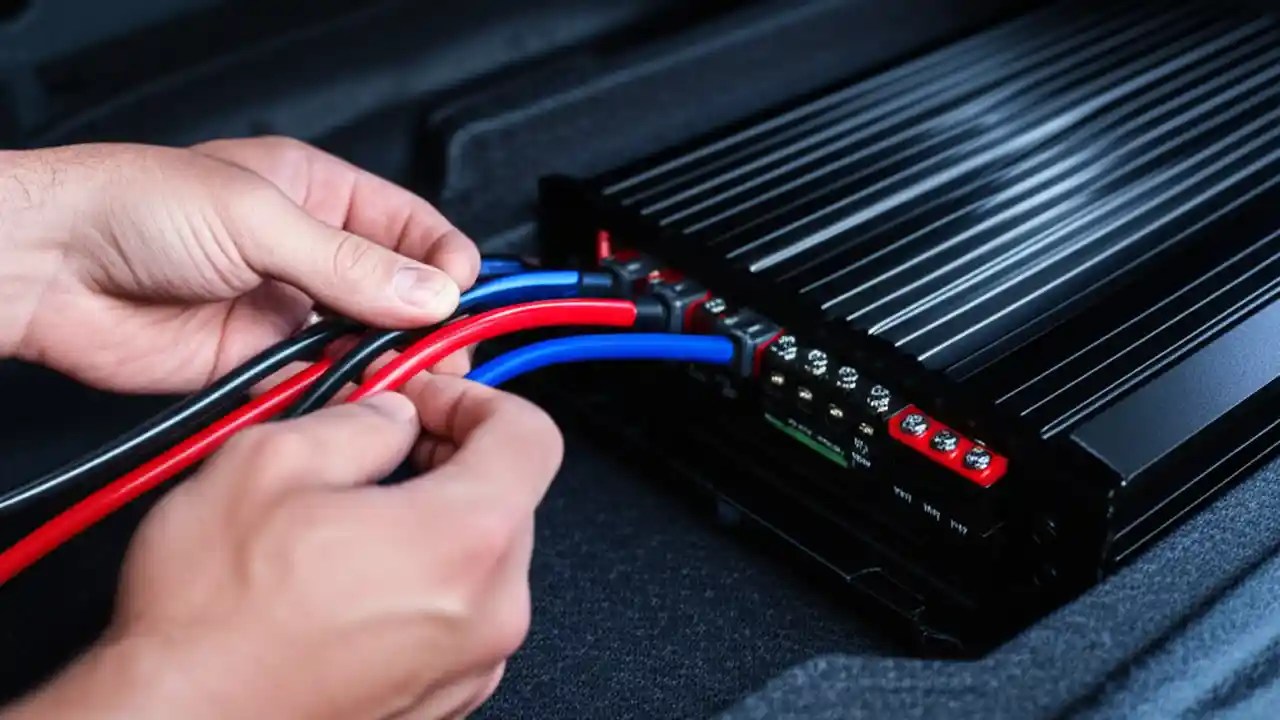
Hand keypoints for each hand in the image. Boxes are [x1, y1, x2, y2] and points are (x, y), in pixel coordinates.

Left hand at [0, 137, 478, 392]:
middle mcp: (310, 254)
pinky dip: (344, 394)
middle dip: (427, 321)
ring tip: (408, 378)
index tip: (462, 297)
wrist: (47, 270)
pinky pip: (322, 382)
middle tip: (446, 352)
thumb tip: (430, 292)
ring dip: (389, 362)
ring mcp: (287, 311)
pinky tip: (357, 397)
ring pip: (366, 343)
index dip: (444, 262)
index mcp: (319, 194)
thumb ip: (349, 262)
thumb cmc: (130, 207)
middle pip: (398, 292)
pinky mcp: (261, 363)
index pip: (411, 229)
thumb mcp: (258, 217)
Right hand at [6, 376, 562, 719]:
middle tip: (380, 446)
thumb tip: (392, 414)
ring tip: (351, 517)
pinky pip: (458, 616)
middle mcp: (491, 610)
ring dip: (433, 522)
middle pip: (509, 498)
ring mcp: (472, 664)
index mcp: (466, 540)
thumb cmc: (212, 620)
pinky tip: (350, 578)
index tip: (425, 400)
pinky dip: (421, 583)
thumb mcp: (267, 463)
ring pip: (483, 559)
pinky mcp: (444, 700)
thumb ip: (359, 420)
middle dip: (450, 458)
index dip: (476, 399)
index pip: (531, 436)